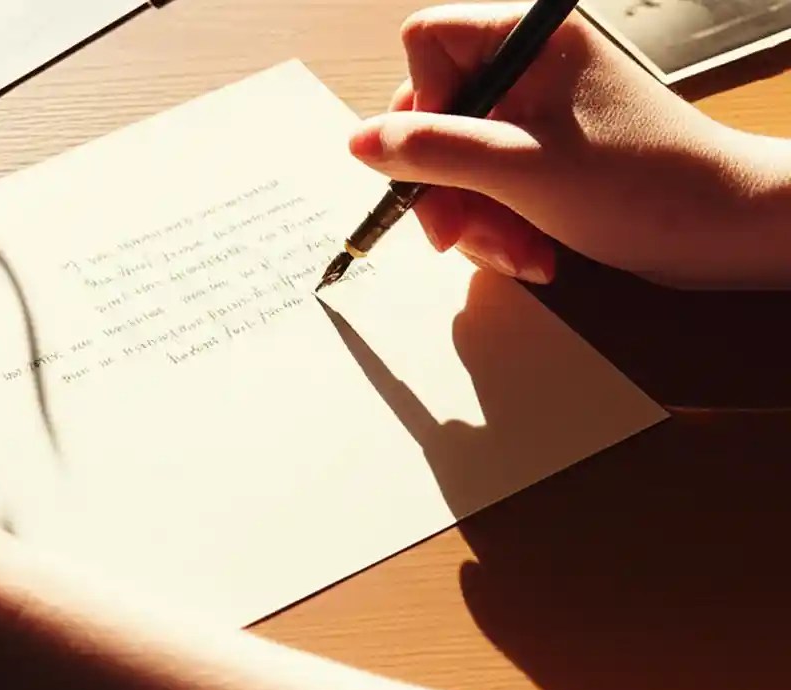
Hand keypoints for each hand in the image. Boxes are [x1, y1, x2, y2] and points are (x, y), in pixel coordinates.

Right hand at [350, 3, 790, 286]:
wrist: (724, 230)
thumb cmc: (639, 186)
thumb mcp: (518, 170)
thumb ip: (430, 151)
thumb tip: (359, 142)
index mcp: (529, 41)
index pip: (428, 45)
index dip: (419, 107)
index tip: (436, 163)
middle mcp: (531, 68)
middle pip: (439, 113)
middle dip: (445, 185)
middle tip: (455, 236)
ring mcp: (542, 112)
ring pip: (463, 160)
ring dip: (478, 218)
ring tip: (519, 254)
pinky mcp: (551, 154)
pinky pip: (495, 184)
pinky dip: (504, 224)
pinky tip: (535, 253)